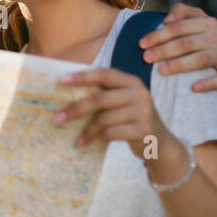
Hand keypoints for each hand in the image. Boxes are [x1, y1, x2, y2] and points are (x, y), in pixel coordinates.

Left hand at [57, 67, 171, 159]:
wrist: (160, 142)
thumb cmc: (131, 119)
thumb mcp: (122, 102)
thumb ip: (104, 95)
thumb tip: (66, 95)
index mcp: (131, 82)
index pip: (104, 74)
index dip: (82, 76)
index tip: (61, 80)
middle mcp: (139, 93)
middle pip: (99, 99)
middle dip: (75, 109)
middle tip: (56, 118)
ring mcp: (143, 111)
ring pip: (103, 119)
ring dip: (86, 131)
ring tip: (77, 139)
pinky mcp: (143, 130)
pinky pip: (110, 133)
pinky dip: (97, 139)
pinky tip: (91, 143)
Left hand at [139, 3, 216, 92]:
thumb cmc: (209, 38)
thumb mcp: (198, 20)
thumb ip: (182, 12)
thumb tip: (167, 19)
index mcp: (209, 23)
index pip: (179, 27)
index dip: (159, 35)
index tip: (142, 44)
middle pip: (187, 43)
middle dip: (164, 50)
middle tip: (146, 58)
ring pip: (201, 59)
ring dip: (180, 65)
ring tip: (161, 71)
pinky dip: (208, 84)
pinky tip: (194, 88)